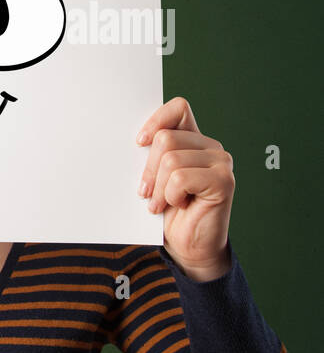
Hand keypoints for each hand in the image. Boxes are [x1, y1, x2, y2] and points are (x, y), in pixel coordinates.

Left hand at [136, 96, 233, 281]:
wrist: (187, 245)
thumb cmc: (166, 210)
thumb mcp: (152, 178)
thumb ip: (149, 156)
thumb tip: (128, 141)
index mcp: (193, 139)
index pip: (178, 108)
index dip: (156, 119)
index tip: (138, 142)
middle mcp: (210, 146)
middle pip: (166, 139)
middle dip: (148, 169)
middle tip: (145, 193)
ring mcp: (221, 162)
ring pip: (171, 159)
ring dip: (158, 187)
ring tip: (160, 203)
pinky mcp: (224, 180)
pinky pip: (180, 177)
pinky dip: (170, 195)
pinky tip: (176, 206)